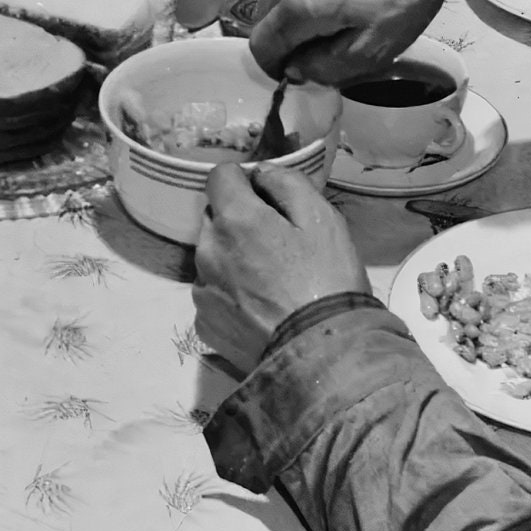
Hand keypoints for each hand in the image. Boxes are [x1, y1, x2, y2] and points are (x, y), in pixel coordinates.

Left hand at [192, 162, 370, 370]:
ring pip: (213, 258)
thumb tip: (260, 174)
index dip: (245, 181)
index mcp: (235, 219)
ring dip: (234, 260)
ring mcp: (202, 290)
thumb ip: (286, 183)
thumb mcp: (323, 220)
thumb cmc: (328, 282)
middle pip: (216, 219)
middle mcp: (207, 250)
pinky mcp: (204, 324)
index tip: (268, 199)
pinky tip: (262, 310)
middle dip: (241, 223)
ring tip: (274, 285)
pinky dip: (232, 296)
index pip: (220, 176)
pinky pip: (213, 295)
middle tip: (280, 247)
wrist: (323, 357)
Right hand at [247, 0, 460, 85]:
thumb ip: (327, 68)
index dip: (275, 65)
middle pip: (266, 14)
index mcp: (296, 6)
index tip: (296, 69)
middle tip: (322, 40)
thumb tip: (296, 70)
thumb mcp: (375, 48)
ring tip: (337, 3)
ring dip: (298, 2)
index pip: (261, 45)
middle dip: (285, 34)